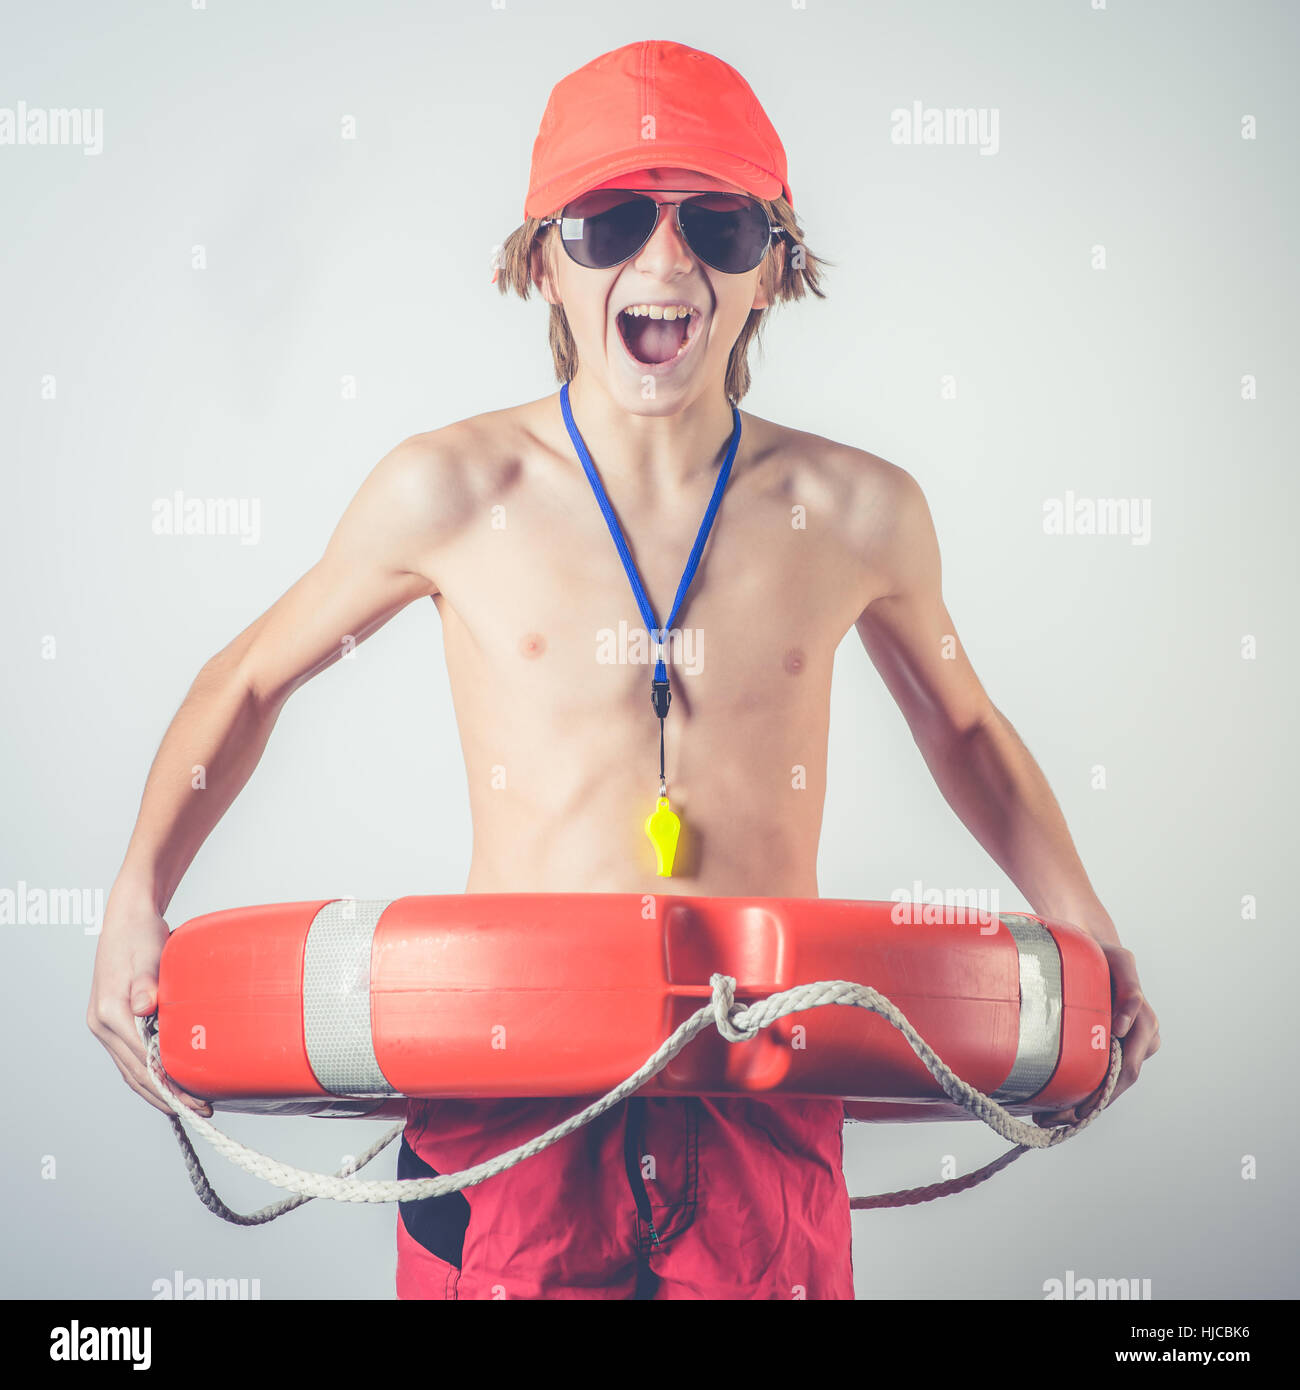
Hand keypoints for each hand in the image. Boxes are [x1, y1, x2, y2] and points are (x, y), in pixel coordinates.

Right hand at [87, 892, 212, 1118]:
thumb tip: (144, 1006)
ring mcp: (106, 1025)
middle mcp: (103, 1024)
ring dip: (158, 1090)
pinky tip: (169, 1082)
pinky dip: (150, 1074)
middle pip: (136, 1073)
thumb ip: (146, 983)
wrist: (128, 918)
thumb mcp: (148, 955)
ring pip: (132, 1070)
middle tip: (199, 1109)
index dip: (168, 1085)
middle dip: (167, 1096)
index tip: (193, 1099)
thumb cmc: (140, 934)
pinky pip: (132, 1056)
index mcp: (110, 1013)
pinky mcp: (115, 1021)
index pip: (142, 1062)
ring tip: (187, 1104)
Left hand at [1035, 940, 1158, 1126]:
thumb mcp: (1119, 961)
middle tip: (1051, 1119)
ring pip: (1106, 1086)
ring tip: (1046, 1120)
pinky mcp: (1110, 1048)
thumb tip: (1124, 1026)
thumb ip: (1129, 986)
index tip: (1076, 1109)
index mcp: (1144, 1025)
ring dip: (1079, 1108)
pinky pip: (1099, 1076)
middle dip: (1085, 1107)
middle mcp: (1140, 1041)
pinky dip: (1079, 1096)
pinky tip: (1051, 1109)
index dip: (1104, 1092)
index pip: (1127, 1068)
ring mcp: (1126, 1046)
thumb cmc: (1103, 953)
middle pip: (1115, 1085)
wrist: (1092, 949)